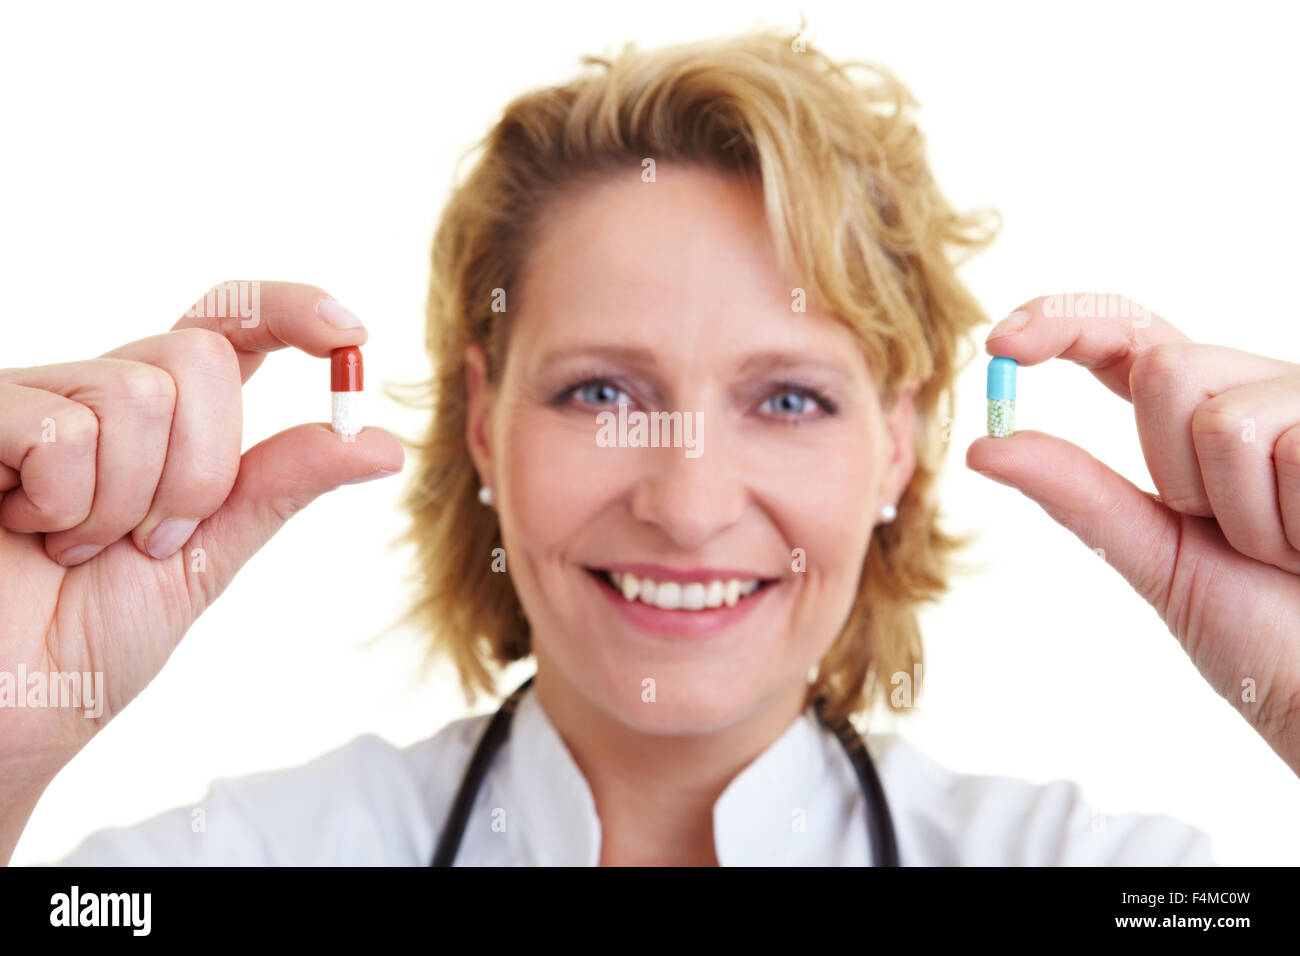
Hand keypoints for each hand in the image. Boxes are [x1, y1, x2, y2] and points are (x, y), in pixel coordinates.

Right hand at [0, 281, 403, 794]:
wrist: (10, 704)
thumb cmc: (88, 637)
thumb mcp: (207, 555)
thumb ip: (279, 486)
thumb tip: (385, 444)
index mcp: (161, 423)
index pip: (228, 328)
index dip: (290, 311)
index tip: (353, 335)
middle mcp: (97, 394)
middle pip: (199, 359)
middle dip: (198, 472)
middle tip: (148, 540)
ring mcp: (32, 401)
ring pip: (139, 395)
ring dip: (124, 502)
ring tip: (74, 548)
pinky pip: (61, 430)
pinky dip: (61, 502)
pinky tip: (23, 531)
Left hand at [966, 294, 1299, 775]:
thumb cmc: (1266, 628)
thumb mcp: (1157, 554)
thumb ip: (1078, 493)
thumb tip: (984, 448)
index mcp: (1205, 416)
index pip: (1128, 337)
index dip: (1065, 322)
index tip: (1002, 346)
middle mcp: (1263, 394)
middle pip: (1164, 370)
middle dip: (1178, 471)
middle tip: (1235, 535)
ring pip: (1222, 421)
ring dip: (1246, 514)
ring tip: (1294, 551)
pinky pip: (1292, 449)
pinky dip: (1297, 524)